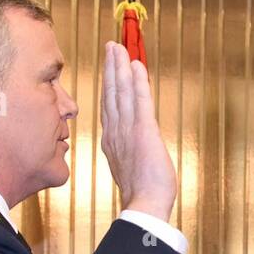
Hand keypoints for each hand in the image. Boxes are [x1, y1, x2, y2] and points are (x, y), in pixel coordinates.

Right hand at [100, 41, 175, 221]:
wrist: (144, 206)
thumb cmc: (142, 195)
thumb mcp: (130, 169)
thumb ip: (128, 154)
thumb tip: (131, 150)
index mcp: (112, 142)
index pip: (109, 107)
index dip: (109, 85)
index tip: (109, 68)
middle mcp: (116, 133)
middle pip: (111, 94)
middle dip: (111, 68)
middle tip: (111, 46)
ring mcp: (128, 131)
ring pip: (122, 92)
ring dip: (121, 68)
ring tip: (119, 48)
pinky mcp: (143, 132)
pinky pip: (140, 101)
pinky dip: (138, 82)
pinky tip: (137, 66)